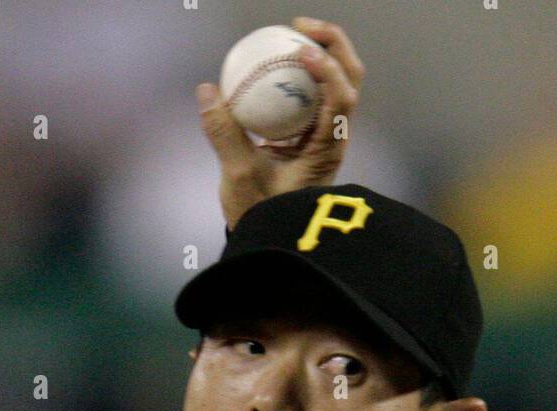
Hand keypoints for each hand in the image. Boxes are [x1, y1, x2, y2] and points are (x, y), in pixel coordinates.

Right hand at [195, 18, 364, 230]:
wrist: (269, 238)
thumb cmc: (261, 215)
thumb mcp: (238, 177)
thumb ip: (224, 134)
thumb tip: (207, 91)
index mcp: (327, 150)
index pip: (342, 100)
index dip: (328, 69)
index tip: (300, 51)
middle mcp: (334, 138)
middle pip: (349, 80)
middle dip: (333, 45)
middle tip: (298, 26)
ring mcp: (325, 134)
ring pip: (336, 83)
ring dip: (320, 53)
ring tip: (290, 33)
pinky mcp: (311, 134)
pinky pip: (313, 93)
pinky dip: (301, 71)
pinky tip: (277, 60)